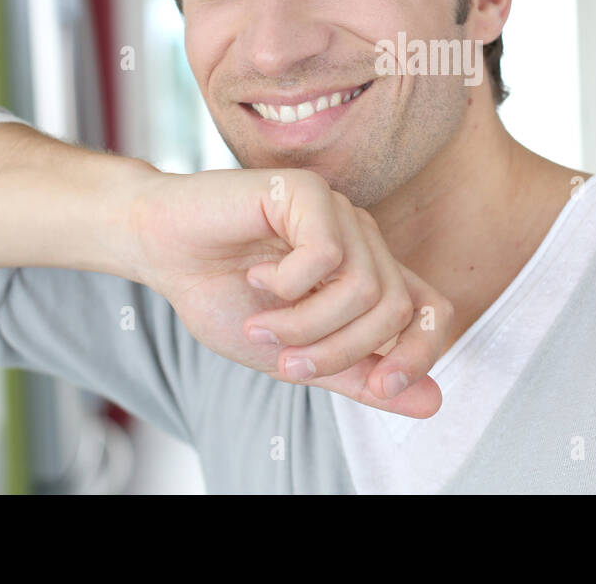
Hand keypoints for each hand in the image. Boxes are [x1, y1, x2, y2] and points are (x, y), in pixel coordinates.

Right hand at [123, 167, 452, 417]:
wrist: (162, 252)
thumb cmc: (222, 296)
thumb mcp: (295, 355)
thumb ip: (360, 376)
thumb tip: (433, 404)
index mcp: (368, 276)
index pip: (433, 311)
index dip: (420, 353)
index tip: (381, 386)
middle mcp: (365, 241)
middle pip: (394, 309)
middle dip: (339, 350)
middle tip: (286, 360)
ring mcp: (341, 212)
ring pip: (363, 286)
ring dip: (304, 323)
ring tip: (261, 321)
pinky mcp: (310, 191)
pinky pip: (327, 254)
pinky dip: (287, 282)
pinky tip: (257, 274)